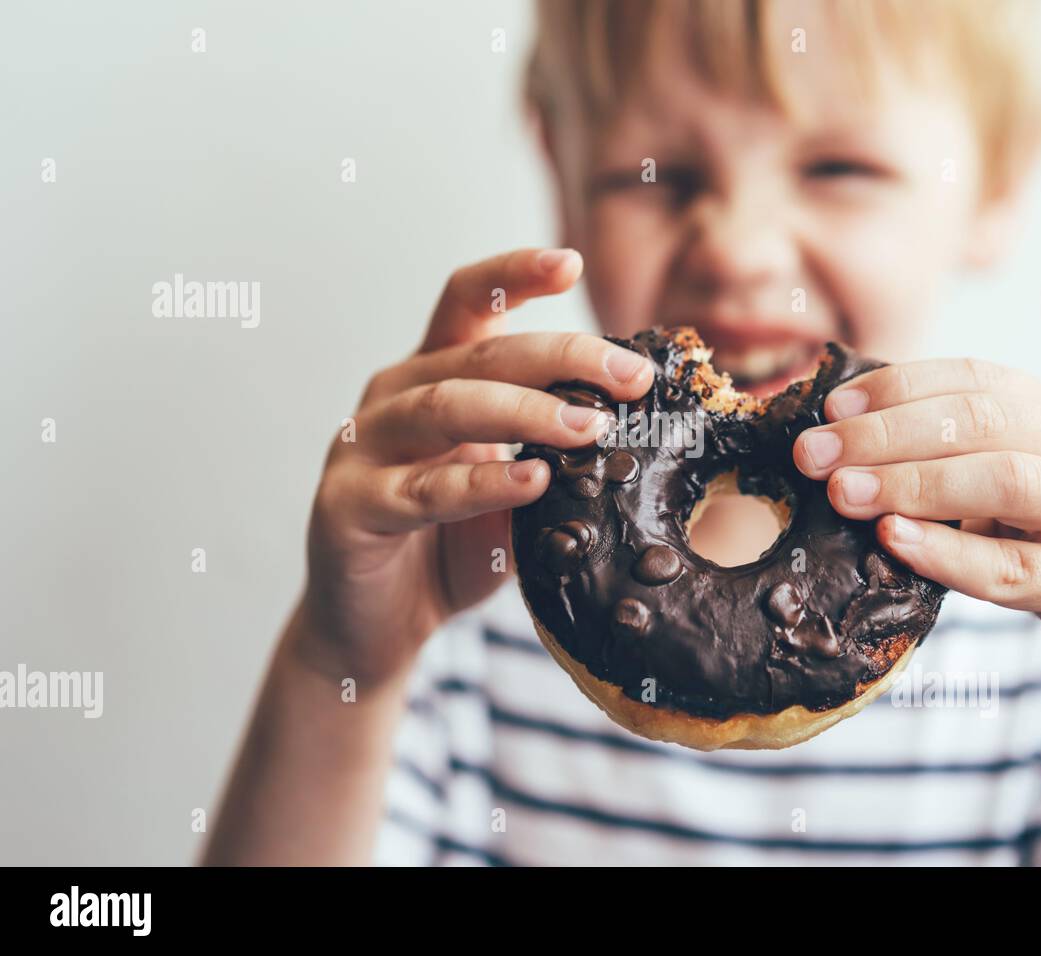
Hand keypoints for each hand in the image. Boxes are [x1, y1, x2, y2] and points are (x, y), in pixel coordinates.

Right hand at [296, 248, 652, 682]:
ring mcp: (361, 447)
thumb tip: (633, 420)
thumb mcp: (513, 486)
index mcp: (431, 375)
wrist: (379, 625)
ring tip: (592, 425)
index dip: (513, 272)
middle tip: (630, 376)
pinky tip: (533, 480)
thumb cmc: (451, 546)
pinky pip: (422, 489)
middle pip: (477, 353)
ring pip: (446, 406)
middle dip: (562, 357)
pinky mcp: (347, 506)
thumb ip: (550, 448)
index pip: (468, 301)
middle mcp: (393, 397)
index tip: (570, 262)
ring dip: (526, 412)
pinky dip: (482, 482)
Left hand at [792, 358, 1040, 725]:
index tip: (828, 407)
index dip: (894, 387)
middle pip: (978, 419)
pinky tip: (894, 542)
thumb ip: (970, 456)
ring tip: (842, 491)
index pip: (973, 377)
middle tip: (811, 454)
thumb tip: (853, 445)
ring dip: (911, 481)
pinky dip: (948, 552)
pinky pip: (1014, 566)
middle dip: (883, 431)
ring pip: (1002, 479)